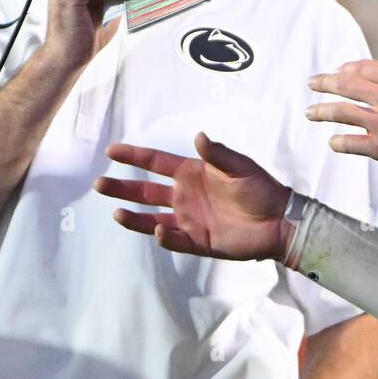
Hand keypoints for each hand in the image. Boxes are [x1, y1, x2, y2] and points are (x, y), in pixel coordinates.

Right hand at [94, 132, 291, 261]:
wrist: (278, 221)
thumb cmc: (260, 188)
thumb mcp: (239, 167)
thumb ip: (218, 154)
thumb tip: (198, 137)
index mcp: (191, 174)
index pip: (156, 163)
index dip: (134, 156)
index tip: (111, 151)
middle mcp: (184, 196)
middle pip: (145, 191)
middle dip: (122, 187)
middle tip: (99, 184)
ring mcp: (189, 220)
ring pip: (152, 218)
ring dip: (134, 216)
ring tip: (116, 213)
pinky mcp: (197, 241)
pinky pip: (175, 240)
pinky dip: (165, 237)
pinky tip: (159, 230)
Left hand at [306, 60, 377, 182]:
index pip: (366, 68)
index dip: (348, 68)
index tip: (338, 71)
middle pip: (346, 85)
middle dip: (325, 82)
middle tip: (313, 83)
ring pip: (341, 112)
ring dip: (322, 111)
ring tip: (311, 112)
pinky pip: (350, 143)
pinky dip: (338, 143)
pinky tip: (333, 142)